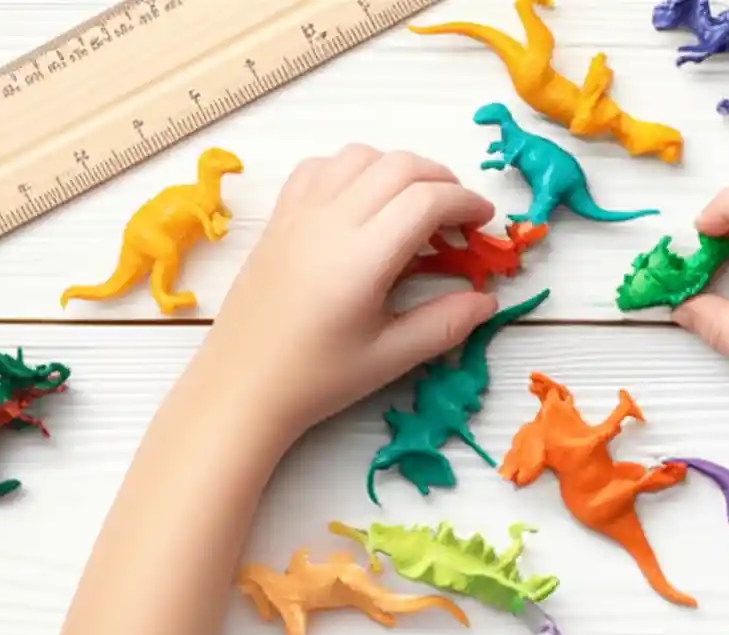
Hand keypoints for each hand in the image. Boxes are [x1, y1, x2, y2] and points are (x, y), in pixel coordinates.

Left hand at [201, 144, 499, 445]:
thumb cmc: (315, 379)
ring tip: (415, 203)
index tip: (484, 222)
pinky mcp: (279, 218)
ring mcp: (299, 214)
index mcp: (361, 259)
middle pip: (399, 166)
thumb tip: (487, 300)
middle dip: (441, 179)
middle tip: (459, 214)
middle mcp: (329, 223)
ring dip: (399, 167)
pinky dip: (353, 168)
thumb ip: (444, 324)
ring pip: (359, 156)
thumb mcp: (389, 358)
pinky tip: (364, 199)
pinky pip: (320, 167)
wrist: (241, 385)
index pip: (426, 200)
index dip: (465, 202)